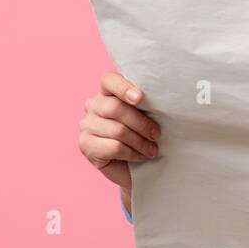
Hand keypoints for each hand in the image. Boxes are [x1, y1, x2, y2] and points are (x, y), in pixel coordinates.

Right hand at [78, 72, 162, 194]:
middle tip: (156, 135)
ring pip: (117, 130)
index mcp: (108, 91)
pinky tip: (140, 156)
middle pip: (116, 108)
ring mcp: (86, 124)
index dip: (123, 88)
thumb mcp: (147, 116)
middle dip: (142, 123)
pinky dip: (132, 153)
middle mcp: (93, 105)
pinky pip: (113, 147)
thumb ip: (146, 104)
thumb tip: (164, 98)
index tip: (140, 99)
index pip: (109, 80)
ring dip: (140, 142)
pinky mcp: (85, 144)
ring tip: (152, 150)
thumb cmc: (143, 136)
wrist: (135, 167)